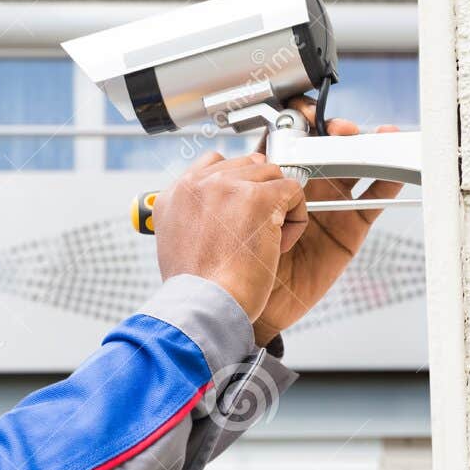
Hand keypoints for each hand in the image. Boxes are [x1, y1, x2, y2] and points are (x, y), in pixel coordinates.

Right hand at [153, 150, 306, 321]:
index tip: (239, 214)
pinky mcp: (258, 197)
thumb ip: (194, 214)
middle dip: (258, 195)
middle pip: (248, 166)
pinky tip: (277, 244)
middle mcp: (197, 183)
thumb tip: (221, 206)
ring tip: (263, 241)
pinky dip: (295, 220)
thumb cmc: (196, 288)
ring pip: (272, 176)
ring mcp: (228, 187)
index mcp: (175, 194)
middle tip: (252, 233)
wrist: (205, 305)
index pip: (215, 163)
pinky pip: (294, 191)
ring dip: (277, 207)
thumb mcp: (175, 242)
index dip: (235, 187)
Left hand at [249, 98, 403, 345]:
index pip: (286, 142)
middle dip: (333, 132)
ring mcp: (325, 208)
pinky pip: (372, 202)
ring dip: (366, 148)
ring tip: (372, 137)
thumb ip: (244, 186)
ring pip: (352, 169)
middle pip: (324, 150)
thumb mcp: (230, 214)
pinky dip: (387, 182)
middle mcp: (297, 191)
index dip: (297, 124)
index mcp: (266, 182)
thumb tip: (259, 157)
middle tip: (337, 130)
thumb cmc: (228, 262)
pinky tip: (396, 167)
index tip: (302, 113)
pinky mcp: (347, 230)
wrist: (239, 305)